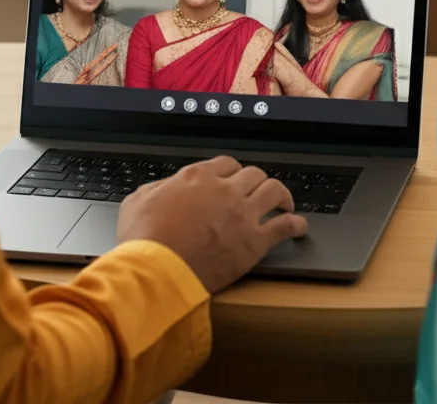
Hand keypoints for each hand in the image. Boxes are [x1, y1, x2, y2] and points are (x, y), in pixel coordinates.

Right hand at [116, 156, 307, 293]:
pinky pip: (286, 226)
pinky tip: (299, 226)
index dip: (234, 172)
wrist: (156, 271)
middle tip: (259, 192)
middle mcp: (225, 190)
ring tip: (284, 203)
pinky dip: (296, 224)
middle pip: (254, 174)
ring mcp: (243, 214)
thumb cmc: (143, 240)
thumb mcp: (138, 200)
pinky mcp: (254, 242)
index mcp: (197, 177)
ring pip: (275, 191)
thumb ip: (157, 188)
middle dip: (257, 182)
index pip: (227, 164)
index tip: (235, 180)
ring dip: (282, 195)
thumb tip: (163, 188)